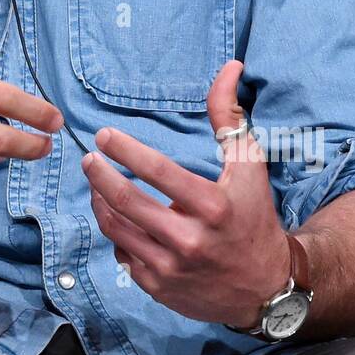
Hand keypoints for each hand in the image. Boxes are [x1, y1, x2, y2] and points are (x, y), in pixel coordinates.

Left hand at [82, 59, 290, 326]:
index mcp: (213, 206)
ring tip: (96, 184)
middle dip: (99, 176)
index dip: (125, 149)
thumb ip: (230, 116)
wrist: (266, 288)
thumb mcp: (248, 166)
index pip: (157, 171)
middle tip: (89, 159)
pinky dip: (117, 233)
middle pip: (127, 201)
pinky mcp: (159, 288)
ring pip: (117, 229)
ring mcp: (171, 267)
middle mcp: (190, 239)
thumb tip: (229, 67)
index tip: (104, 135)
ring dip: (100, 202)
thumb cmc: (255, 218)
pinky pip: (123, 255)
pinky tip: (118, 218)